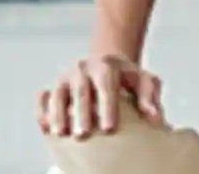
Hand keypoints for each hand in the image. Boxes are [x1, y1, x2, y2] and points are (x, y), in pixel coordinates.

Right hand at [39, 53, 164, 139]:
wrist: (107, 63)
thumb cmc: (128, 78)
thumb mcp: (144, 80)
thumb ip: (150, 96)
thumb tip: (154, 116)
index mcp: (106, 65)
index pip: (105, 84)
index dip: (106, 106)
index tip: (109, 128)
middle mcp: (83, 68)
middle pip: (80, 90)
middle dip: (80, 112)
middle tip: (83, 134)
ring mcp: (67, 76)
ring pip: (59, 93)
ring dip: (58, 113)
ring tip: (61, 133)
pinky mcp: (56, 85)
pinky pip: (45, 97)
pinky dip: (44, 111)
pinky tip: (47, 127)